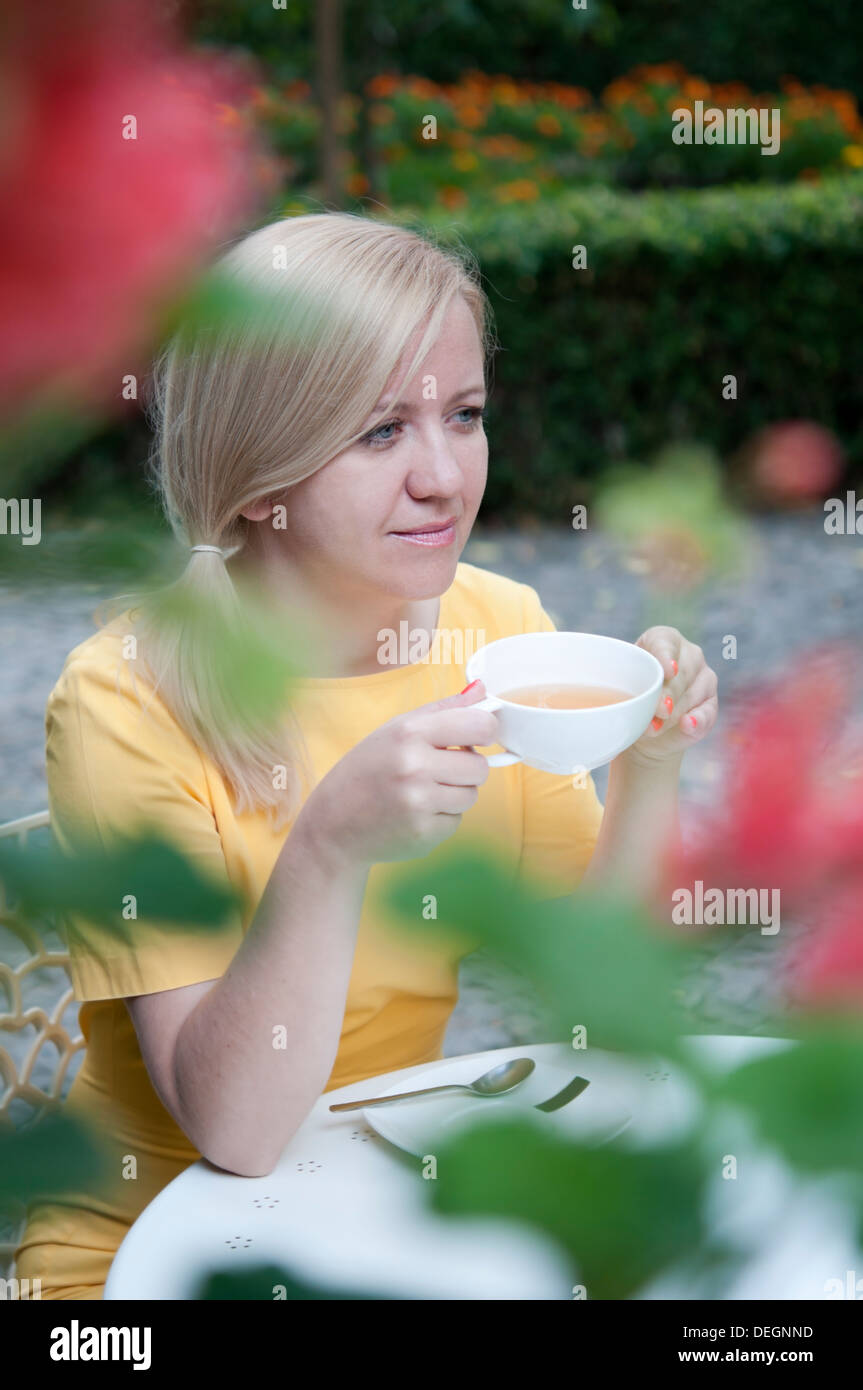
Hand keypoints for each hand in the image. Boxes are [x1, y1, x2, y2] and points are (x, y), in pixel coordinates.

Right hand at [296, 681, 495, 866]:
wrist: (333, 825)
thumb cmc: (366, 771)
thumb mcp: (395, 729)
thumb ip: (442, 709)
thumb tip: (481, 689)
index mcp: (409, 733)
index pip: (479, 725)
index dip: (484, 731)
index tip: (475, 736)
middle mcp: (414, 767)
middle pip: (480, 767)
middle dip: (467, 769)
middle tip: (439, 770)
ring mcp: (419, 803)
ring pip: (471, 796)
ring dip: (454, 794)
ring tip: (422, 792)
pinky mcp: (423, 834)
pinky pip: (456, 821)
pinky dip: (441, 818)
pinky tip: (415, 813)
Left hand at [624, 626, 718, 767]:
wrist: (642, 725)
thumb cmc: (630, 695)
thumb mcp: (621, 686)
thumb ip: (623, 687)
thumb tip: (631, 701)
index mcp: (663, 641)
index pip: (665, 643)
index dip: (666, 655)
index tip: (668, 671)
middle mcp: (689, 655)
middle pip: (681, 673)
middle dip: (668, 694)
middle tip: (657, 710)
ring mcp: (704, 679)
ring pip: (691, 695)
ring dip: (673, 714)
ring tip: (654, 728)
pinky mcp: (710, 705)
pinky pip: (706, 713)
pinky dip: (696, 721)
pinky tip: (687, 724)